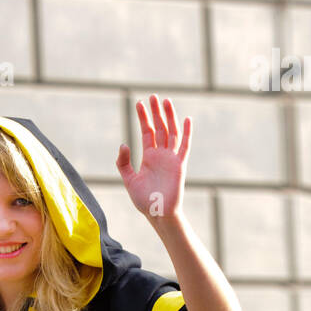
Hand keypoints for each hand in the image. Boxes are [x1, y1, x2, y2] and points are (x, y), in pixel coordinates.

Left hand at [116, 95, 190, 222]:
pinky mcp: (180, 165)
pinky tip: (187, 120)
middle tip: (153, 96)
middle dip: (156, 112)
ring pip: (171, 132)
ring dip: (169, 117)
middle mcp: (161, 155)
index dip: (143, 118)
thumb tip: (123, 143)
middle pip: (160, 128)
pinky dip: (187, 133)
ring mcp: (171, 159)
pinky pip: (184, 146)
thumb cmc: (144, 201)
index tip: (139, 103)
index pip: (147, 132)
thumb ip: (124, 163)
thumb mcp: (129, 180)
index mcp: (149, 157)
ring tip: (165, 101)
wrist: (158, 214)